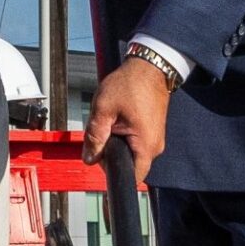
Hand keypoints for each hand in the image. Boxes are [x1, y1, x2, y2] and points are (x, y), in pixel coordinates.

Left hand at [84, 58, 173, 172]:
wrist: (149, 68)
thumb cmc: (130, 84)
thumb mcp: (103, 110)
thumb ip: (94, 137)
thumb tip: (89, 158)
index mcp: (145, 145)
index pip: (130, 177)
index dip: (113, 173)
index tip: (102, 162)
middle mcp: (154, 146)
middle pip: (128, 165)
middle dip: (110, 154)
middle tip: (103, 132)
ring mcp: (155, 139)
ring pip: (130, 153)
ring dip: (116, 143)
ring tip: (112, 121)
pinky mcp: (153, 132)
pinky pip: (135, 143)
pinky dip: (124, 136)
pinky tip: (119, 120)